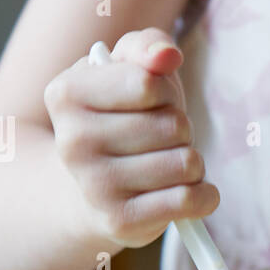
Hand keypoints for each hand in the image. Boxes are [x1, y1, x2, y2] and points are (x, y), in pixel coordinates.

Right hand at [44, 27, 218, 246]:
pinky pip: (189, 200)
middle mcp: (71, 141)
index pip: (149, 83)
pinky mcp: (120, 222)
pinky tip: (185, 192)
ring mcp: (94, 186)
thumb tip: (166, 56)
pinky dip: (203, 195)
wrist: (90, 191)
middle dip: (179, 129)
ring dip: (191, 162)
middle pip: (173, 125)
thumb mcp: (128, 69)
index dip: (165, 91)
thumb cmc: (119, 118)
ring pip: (187, 162)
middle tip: (157, 140)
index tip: (149, 101)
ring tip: (165, 165)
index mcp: (66, 94)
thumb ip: (148, 47)